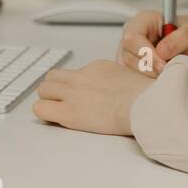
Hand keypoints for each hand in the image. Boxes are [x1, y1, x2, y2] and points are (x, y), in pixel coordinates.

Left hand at [32, 59, 154, 135]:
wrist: (143, 104)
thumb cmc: (147, 96)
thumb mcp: (137, 77)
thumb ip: (126, 81)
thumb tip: (133, 87)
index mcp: (98, 68)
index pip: (74, 74)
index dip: (74, 87)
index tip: (82, 97)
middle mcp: (81, 77)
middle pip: (52, 78)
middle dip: (55, 90)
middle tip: (62, 103)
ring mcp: (73, 93)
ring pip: (43, 90)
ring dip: (48, 100)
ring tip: (58, 112)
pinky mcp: (69, 112)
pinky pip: (40, 108)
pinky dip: (45, 113)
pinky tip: (56, 119)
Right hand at [116, 8, 187, 76]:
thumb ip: (180, 38)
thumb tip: (162, 51)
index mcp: (143, 20)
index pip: (132, 38)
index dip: (146, 54)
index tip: (164, 65)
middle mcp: (132, 35)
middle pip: (128, 56)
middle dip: (150, 67)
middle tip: (169, 69)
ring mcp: (130, 52)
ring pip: (130, 70)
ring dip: (150, 74)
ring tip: (169, 69)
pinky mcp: (133, 66)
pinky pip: (134, 77)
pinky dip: (148, 80)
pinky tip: (163, 75)